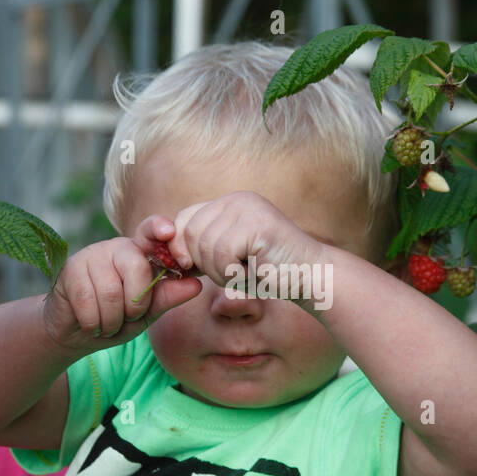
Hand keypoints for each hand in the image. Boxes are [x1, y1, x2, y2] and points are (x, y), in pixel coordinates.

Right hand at [42, 215, 200, 352]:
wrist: (77, 334)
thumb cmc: (117, 319)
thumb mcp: (147, 312)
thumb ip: (168, 296)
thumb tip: (196, 285)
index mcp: (140, 253)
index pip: (150, 231)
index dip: (158, 227)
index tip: (168, 232)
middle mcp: (117, 247)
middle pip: (136, 268)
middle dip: (136, 305)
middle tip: (128, 317)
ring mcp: (92, 255)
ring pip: (111, 291)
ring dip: (112, 321)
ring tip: (108, 324)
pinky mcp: (71, 270)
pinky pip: (87, 301)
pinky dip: (93, 323)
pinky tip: (91, 325)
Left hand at [166, 191, 326, 292]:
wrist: (311, 277)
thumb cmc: (269, 273)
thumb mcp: (227, 258)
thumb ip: (201, 249)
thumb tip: (165, 252)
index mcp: (228, 204)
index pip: (183, 218)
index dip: (179, 246)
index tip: (189, 269)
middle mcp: (236, 199)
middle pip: (189, 232)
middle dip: (202, 263)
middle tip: (230, 273)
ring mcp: (247, 207)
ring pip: (204, 245)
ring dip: (220, 271)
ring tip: (244, 273)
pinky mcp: (257, 223)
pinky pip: (222, 252)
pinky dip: (232, 272)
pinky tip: (252, 272)